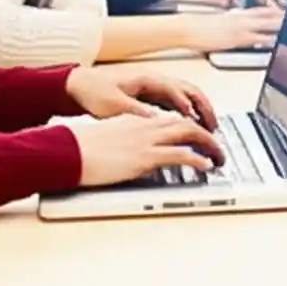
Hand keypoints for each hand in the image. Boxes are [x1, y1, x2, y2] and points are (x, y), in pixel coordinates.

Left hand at [65, 67, 218, 129]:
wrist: (78, 85)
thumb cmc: (93, 91)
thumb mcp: (112, 105)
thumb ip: (136, 112)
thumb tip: (156, 121)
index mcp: (147, 80)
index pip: (175, 89)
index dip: (186, 104)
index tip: (194, 119)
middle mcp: (155, 81)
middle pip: (189, 90)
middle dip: (204, 108)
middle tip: (213, 127)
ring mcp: (155, 87)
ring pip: (187, 95)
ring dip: (200, 109)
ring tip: (209, 127)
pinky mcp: (152, 95)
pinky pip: (179, 101)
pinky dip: (190, 111)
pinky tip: (191, 124)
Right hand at [66, 114, 226, 186]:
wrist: (66, 151)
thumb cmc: (79, 148)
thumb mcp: (107, 141)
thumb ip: (125, 144)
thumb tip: (134, 156)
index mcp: (136, 121)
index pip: (170, 119)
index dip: (189, 127)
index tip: (200, 137)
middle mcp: (145, 126)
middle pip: (186, 123)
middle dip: (206, 134)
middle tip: (217, 147)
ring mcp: (146, 140)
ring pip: (190, 134)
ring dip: (210, 145)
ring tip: (220, 157)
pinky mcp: (145, 156)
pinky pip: (181, 155)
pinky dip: (198, 159)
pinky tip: (206, 165)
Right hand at [185, 6, 284, 52]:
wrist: (186, 28)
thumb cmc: (198, 26)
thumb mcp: (218, 21)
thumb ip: (231, 21)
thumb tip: (239, 25)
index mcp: (236, 14)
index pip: (261, 10)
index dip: (276, 10)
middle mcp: (241, 19)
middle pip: (268, 15)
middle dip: (283, 16)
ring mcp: (239, 28)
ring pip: (266, 24)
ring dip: (280, 25)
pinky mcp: (236, 39)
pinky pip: (256, 38)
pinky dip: (268, 38)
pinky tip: (277, 41)